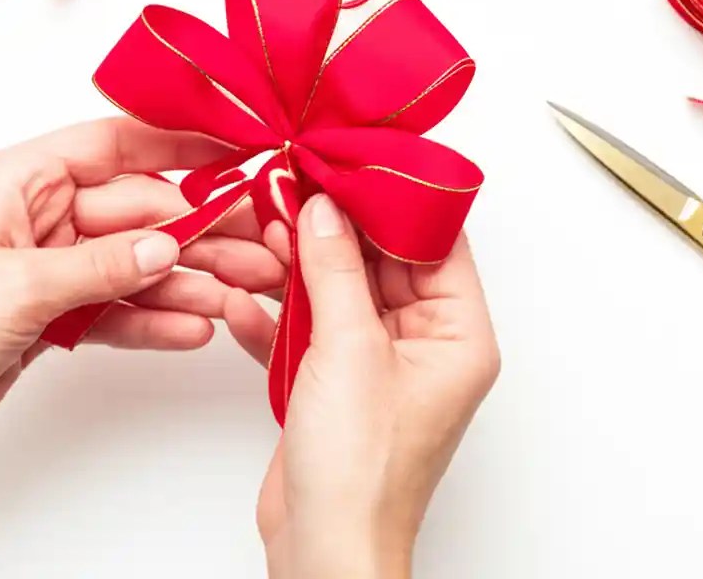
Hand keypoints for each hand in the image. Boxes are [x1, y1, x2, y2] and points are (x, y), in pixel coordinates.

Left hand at [0, 118, 285, 483]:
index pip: (115, 145)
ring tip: (248, 294)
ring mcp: (48, 270)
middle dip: (202, 232)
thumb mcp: (20, 287)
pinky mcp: (52, 319)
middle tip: (264, 247)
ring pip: (135, 265)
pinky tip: (198, 329)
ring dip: (190, 281)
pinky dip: (154, 319)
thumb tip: (172, 243)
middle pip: (139, 212)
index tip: (242, 154)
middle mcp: (39, 217)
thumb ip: (104, 265)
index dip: (181, 146)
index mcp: (19, 180)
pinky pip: (117, 309)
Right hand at [228, 195, 499, 578]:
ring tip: (260, 227)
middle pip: (383, 261)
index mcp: (458, 335)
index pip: (436, 242)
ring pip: (341, 291)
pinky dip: (277, 313)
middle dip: (335, 227)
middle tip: (292, 184)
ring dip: (299, 265)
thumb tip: (325, 209)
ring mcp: (378, 363)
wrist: (324, 549)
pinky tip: (243, 297)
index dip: (393, 199)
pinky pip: (311, 329)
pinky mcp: (336, 383)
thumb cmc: (362, 474)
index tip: (349, 162)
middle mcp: (425, 345)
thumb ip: (335, 272)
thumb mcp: (349, 352)